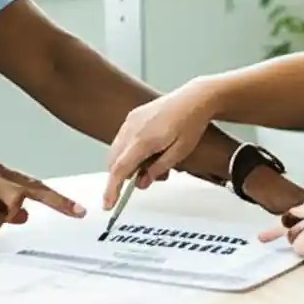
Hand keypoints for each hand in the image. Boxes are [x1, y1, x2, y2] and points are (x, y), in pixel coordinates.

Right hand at [103, 79, 219, 207]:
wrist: (195, 98)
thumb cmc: (191, 123)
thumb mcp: (179, 153)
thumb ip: (158, 169)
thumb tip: (141, 183)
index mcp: (143, 140)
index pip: (119, 170)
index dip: (112, 189)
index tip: (108, 204)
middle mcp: (132, 128)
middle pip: (114, 162)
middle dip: (122, 177)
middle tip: (144, 180)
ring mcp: (130, 121)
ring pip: (116, 151)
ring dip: (126, 164)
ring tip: (153, 165)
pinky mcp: (133, 116)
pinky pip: (121, 140)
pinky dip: (127, 152)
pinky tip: (147, 153)